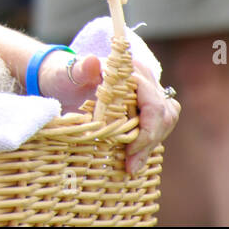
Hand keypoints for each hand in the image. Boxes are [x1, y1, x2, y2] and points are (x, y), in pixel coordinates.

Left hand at [37, 51, 179, 175]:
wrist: (63, 81)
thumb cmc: (66, 77)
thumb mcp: (69, 74)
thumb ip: (81, 69)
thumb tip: (93, 61)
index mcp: (131, 71)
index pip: (153, 104)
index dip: (147, 130)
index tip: (130, 149)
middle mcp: (145, 80)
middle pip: (163, 116)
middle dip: (149, 143)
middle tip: (131, 166)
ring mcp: (149, 93)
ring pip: (165, 122)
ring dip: (150, 145)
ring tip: (132, 165)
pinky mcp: (146, 105)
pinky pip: (158, 125)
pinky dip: (148, 142)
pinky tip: (135, 156)